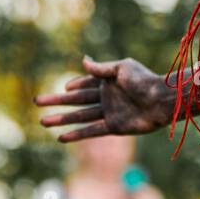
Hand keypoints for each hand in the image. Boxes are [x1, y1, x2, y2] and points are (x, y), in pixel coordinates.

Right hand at [35, 56, 173, 141]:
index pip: (85, 83)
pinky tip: (61, 138)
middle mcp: (107, 97)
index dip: (74, 85)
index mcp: (109, 81)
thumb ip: (101, 69)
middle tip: (37, 102)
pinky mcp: (114, 126)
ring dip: (61, 119)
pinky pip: (91, 131)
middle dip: (57, 101)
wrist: (162, 101)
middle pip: (76, 100)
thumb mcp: (122, 68)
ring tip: (42, 121)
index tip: (64, 88)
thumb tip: (83, 60)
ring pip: (80, 116)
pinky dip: (77, 135)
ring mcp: (109, 112)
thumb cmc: (144, 80)